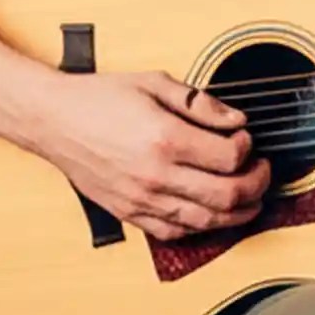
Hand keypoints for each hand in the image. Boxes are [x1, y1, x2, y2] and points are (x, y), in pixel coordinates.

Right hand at [25, 70, 270, 240]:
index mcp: (165, 138)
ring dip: (239, 212)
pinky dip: (204, 225)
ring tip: (249, 196)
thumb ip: (201, 103)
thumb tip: (236, 119)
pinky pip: (177, 231)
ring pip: (208, 221)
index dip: (249, 147)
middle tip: (262, 171)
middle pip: (228, 196)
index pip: (230, 157)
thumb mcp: (155, 82)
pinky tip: (213, 211)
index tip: (246, 137)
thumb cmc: (100, 98)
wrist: (52, 120)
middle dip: (257, 184)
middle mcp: (156, 175)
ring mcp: (142, 200)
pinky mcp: (130, 214)